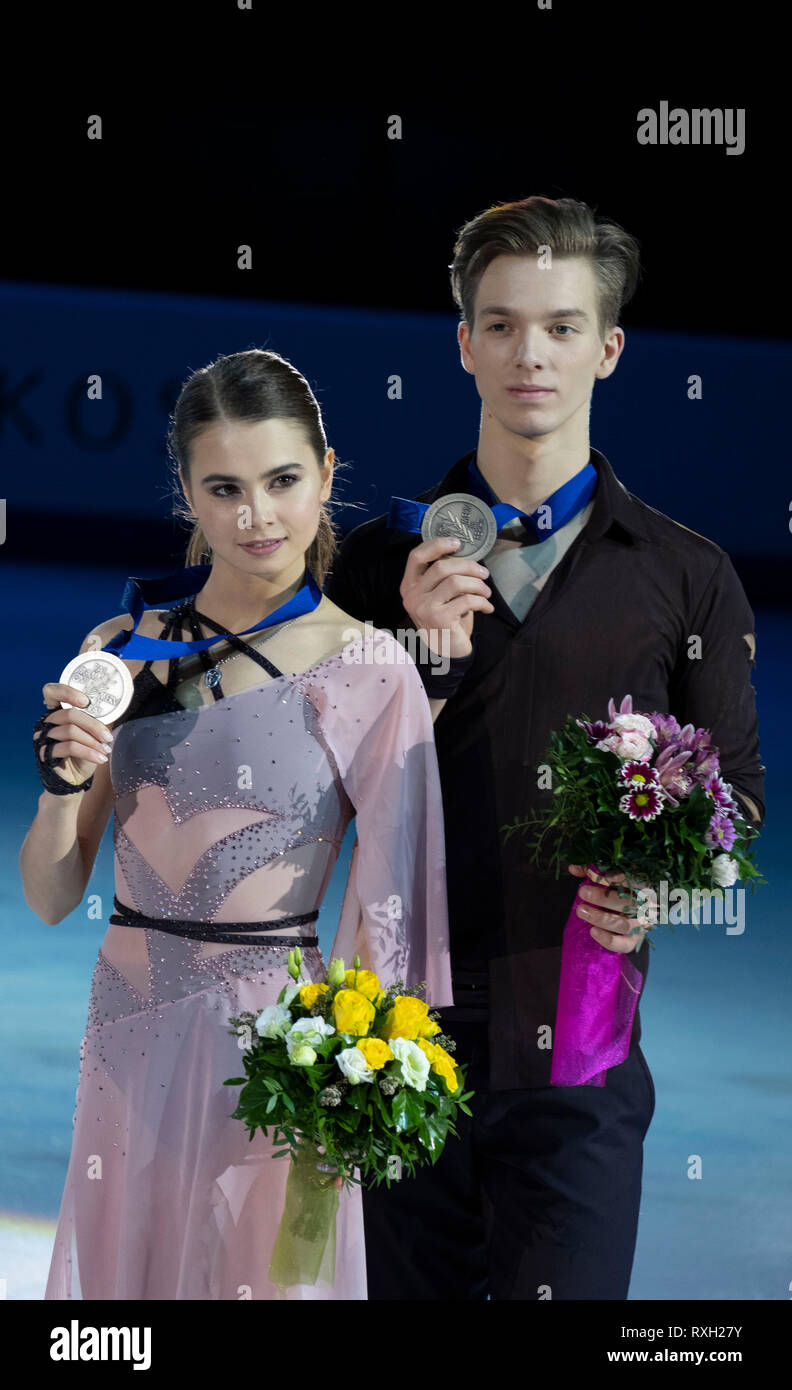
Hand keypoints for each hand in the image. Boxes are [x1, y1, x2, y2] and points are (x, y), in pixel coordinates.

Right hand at [34, 682, 114, 786]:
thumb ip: (94, 719)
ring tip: (106, 750)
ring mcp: (43, 738)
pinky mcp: (45, 754)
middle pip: (69, 714)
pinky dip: (89, 753)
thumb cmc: (84, 753)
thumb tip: (111, 707)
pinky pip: (69, 747)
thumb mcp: (91, 734)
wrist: (75, 778)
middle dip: (93, 726)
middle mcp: (46, 722)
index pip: (51, 692)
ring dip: (93, 742)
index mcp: (55, 712)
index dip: (67, 692)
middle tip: (108, 737)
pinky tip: (101, 759)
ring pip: (70, 731)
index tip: (86, 701)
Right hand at [399, 537, 493, 659]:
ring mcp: (423, 608)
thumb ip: (442, 577)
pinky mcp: (439, 619)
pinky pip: (466, 600)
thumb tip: (465, 554)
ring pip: (455, 582)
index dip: (437, 545)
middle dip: (469, 566)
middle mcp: (412, 595)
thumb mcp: (439, 595)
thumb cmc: (446, 618)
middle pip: (441, 567)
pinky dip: (482, 602)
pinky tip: (487, 608)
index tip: (457, 543)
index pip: (416, 556)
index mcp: (409, 585)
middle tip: (485, 573)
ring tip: (487, 593)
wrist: (447, 651)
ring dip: (478, 585)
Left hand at [567, 864, 649, 953]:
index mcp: (644, 887)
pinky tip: (593, 931)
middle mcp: (646, 907)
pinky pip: (624, 944)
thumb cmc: (619, 892)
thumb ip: (593, 872)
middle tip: (582, 892)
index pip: (638, 881)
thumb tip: (573, 868)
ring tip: (581, 910)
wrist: (632, 916)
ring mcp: (641, 925)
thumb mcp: (608, 878)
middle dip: (603, 898)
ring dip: (601, 918)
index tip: (607, 876)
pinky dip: (608, 940)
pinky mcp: (634, 940)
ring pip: (624, 924)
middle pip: (628, 903)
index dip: (625, 878)